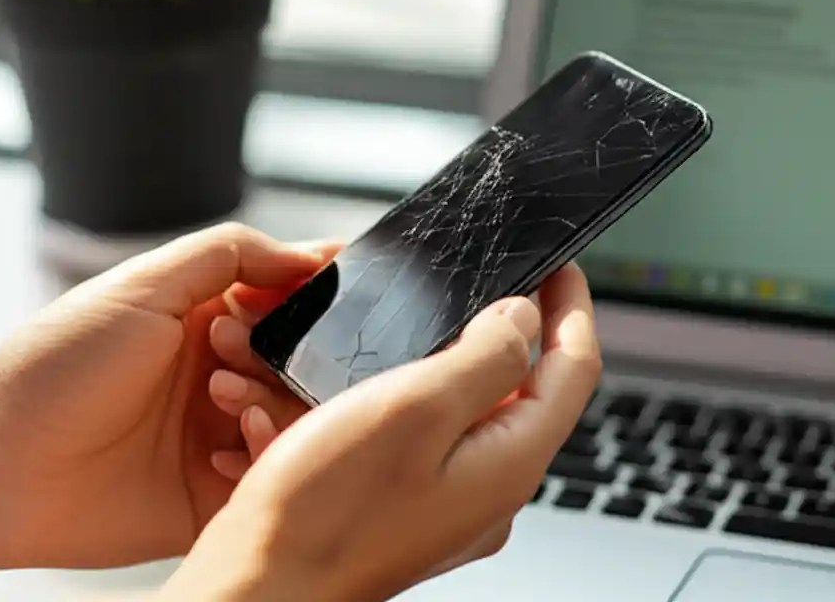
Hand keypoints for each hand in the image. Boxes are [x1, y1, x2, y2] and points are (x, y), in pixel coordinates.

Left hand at [0, 223, 339, 568]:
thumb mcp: (143, 286)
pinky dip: (266, 454)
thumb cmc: (57, 368)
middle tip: (230, 348)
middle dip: (289, 347)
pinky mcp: (216, 494)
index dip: (318, 289)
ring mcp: (217, 434)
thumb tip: (308, 256)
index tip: (345, 288)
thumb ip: (230, 255)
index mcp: (202, 319)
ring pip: (297, 414)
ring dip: (272, 398)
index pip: (287, 296)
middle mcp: (217, 374)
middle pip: (303, 357)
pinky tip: (226, 448)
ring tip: (222, 396)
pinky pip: (274, 474)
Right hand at [163, 263, 600, 601]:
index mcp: (509, 463)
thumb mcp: (416, 407)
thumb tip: (524, 319)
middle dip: (501, 330)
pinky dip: (392, 400)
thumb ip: (484, 356)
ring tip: (406, 329)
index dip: (571, 306)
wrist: (260, 584)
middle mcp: (487, 490)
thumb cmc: (327, 511)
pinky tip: (352, 388)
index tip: (561, 266)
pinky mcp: (402, 508)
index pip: (574, 369)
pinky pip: (414, 438)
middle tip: (483, 285)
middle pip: (524, 389)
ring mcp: (446, 504)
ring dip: (437, 361)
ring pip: (462, 410)